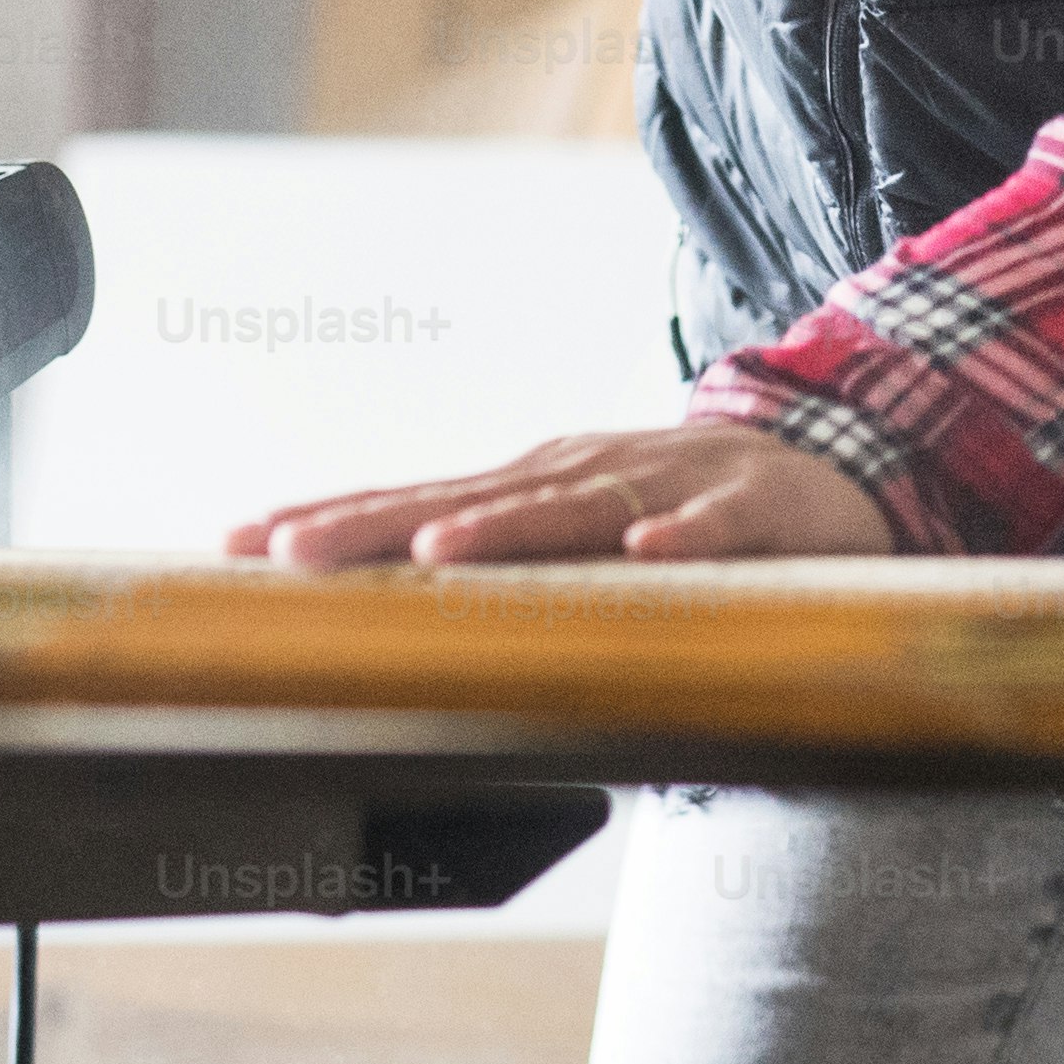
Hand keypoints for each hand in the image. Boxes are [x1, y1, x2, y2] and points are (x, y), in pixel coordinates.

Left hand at [228, 424, 895, 568]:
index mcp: (534, 482)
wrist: (828, 467)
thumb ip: (498, 558)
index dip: (330, 519)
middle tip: (288, 552)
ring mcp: (664, 482)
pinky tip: (646, 557)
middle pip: (469, 500)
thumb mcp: (575, 526)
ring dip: (507, 528)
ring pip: (577, 509)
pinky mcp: (750, 506)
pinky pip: (712, 529)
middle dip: (376, 525)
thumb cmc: (680, 507)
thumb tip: (385, 597)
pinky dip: (681, 540)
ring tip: (437, 550)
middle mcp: (583, 471)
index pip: (415, 500)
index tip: (235, 543)